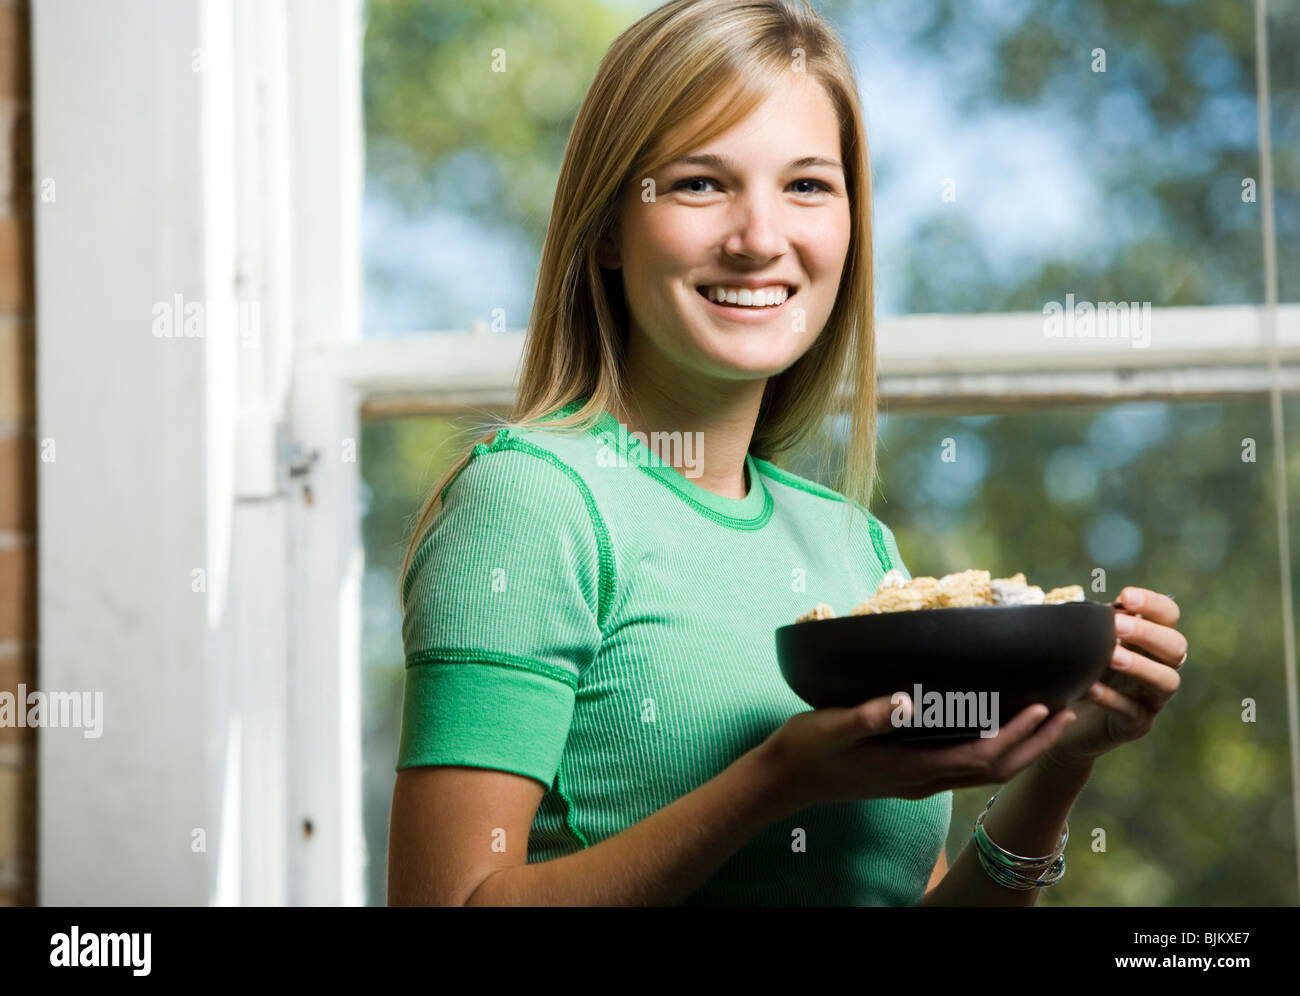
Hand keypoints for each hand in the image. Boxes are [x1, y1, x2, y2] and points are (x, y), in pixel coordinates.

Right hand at [759, 690, 1077, 808]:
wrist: (785, 780)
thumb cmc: (806, 750)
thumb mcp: (831, 727)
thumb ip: (868, 715)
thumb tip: (906, 700)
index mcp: (910, 769)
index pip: (980, 758)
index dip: (1016, 735)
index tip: (1043, 706)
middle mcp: (922, 780)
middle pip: (995, 771)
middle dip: (1034, 744)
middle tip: (1066, 710)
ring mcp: (918, 780)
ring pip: (984, 772)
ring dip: (1020, 748)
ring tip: (1046, 718)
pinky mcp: (910, 774)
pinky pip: (965, 767)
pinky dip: (994, 748)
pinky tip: (997, 726)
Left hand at [1043, 587, 1185, 768]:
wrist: (1063, 717)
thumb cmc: (1076, 669)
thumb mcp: (1082, 643)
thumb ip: (1090, 624)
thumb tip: (1086, 606)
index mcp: (1149, 641)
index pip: (1168, 616)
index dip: (1154, 604)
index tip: (1125, 596)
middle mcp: (1159, 667)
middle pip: (1176, 647)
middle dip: (1148, 633)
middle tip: (1117, 626)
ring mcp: (1152, 698)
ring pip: (1167, 681)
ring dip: (1140, 665)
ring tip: (1112, 656)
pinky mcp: (1137, 725)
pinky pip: (1134, 712)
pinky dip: (1113, 699)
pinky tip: (1092, 688)